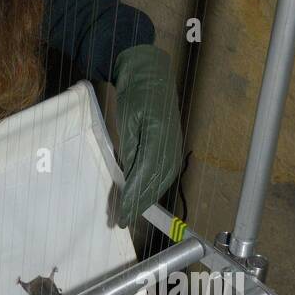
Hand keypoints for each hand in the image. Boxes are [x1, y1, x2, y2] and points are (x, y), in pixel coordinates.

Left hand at [111, 44, 182, 226]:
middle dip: (137, 205)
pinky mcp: (172, 149)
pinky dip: (150, 187)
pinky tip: (140, 195)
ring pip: (159, 183)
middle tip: (121, 221)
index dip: (133, 199)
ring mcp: (174, 149)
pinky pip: (162, 175)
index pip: (145, 178)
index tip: (121, 216)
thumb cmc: (136, 94)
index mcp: (159, 140)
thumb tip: (128, 177)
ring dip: (144, 199)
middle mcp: (171, 148)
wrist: (151, 74)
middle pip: (154, 185)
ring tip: (128, 212)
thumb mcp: (128, 120)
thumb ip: (130, 148)